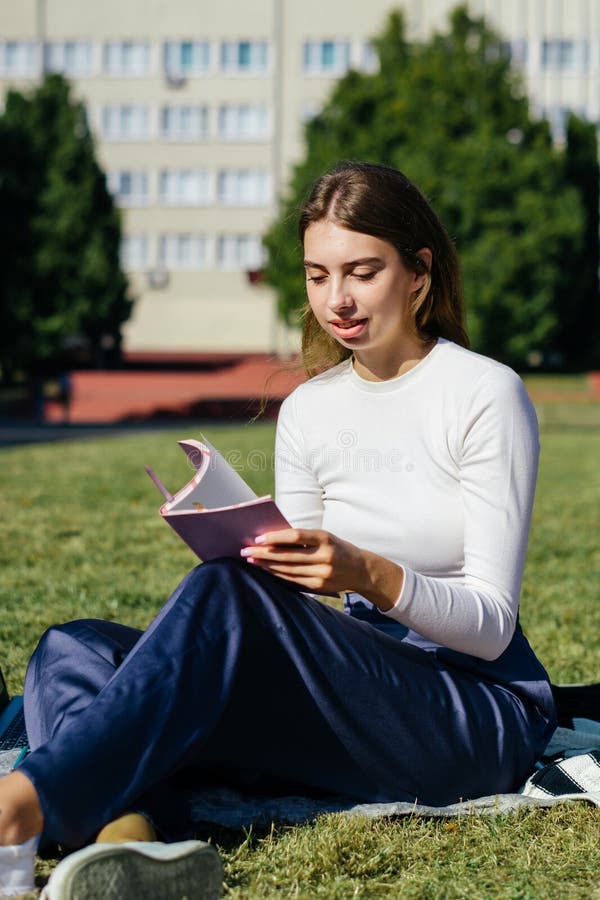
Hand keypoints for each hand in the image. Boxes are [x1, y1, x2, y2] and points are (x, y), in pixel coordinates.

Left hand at [240, 528, 402, 608]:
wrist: (362, 570)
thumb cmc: (338, 548)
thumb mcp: (324, 538)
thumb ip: (302, 539)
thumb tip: (271, 539)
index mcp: (326, 538)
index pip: (296, 536)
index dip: (275, 537)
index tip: (258, 538)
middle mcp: (325, 556)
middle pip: (288, 555)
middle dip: (264, 554)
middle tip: (245, 551)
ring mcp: (322, 574)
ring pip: (288, 570)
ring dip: (267, 566)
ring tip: (252, 561)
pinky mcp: (319, 586)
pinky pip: (293, 580)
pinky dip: (278, 574)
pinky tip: (266, 570)